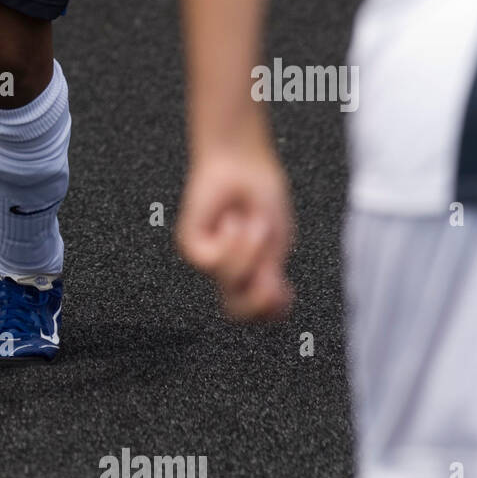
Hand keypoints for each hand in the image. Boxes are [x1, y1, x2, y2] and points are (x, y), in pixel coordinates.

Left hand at [177, 146, 294, 320]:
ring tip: (251, 222)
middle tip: (269, 274)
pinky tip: (231, 219)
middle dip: (258, 297)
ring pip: (229, 282)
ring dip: (248, 252)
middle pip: (238, 312)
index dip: (271, 312)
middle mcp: (227, 270)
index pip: (257, 314)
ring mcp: (208, 259)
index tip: (285, 291)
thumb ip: (271, 276)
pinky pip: (212, 262)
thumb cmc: (262, 196)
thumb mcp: (276, 242)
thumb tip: (272, 306)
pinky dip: (230, 242)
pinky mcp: (191, 244)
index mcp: (252, 272)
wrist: (242, 163)